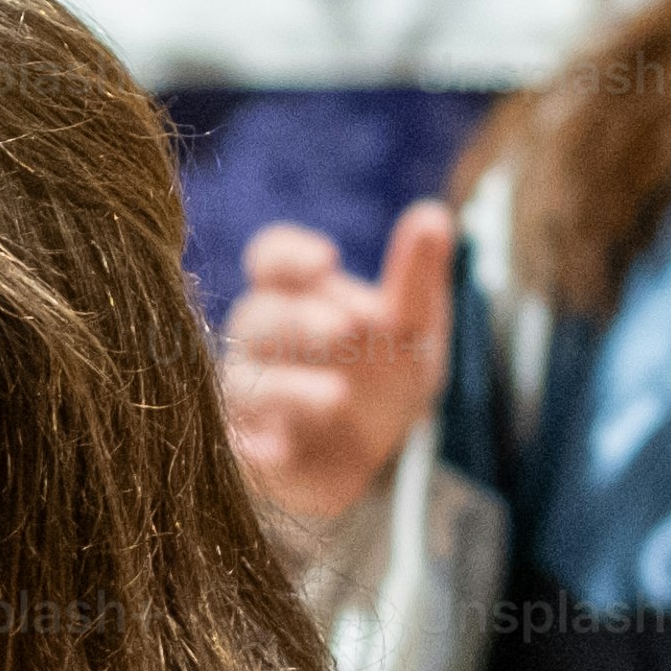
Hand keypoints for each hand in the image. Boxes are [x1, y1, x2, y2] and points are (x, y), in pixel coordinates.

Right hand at [216, 205, 450, 528]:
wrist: (381, 453)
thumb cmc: (386, 374)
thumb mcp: (414, 328)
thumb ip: (416, 278)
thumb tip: (434, 216)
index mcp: (295, 296)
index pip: (270, 260)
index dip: (288, 256)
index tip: (326, 260)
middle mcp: (260, 341)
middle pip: (255, 317)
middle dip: (297, 322)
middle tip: (344, 330)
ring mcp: (249, 395)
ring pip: (242, 382)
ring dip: (285, 387)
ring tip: (336, 396)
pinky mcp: (250, 450)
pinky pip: (237, 446)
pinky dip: (254, 448)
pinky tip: (281, 450)